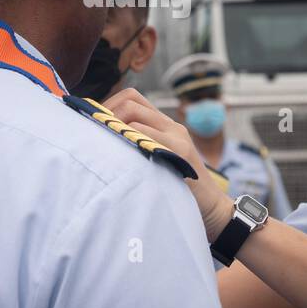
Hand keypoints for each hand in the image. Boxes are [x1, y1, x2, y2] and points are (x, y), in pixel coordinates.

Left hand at [103, 87, 235, 239]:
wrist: (213, 209)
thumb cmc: (180, 190)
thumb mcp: (158, 163)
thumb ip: (139, 149)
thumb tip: (103, 145)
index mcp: (164, 126)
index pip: (132, 98)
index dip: (109, 104)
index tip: (93, 122)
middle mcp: (171, 126)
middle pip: (130, 99)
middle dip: (106, 111)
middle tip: (93, 131)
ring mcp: (177, 136)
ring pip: (136, 113)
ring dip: (114, 122)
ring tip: (102, 139)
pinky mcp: (180, 150)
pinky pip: (148, 134)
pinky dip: (129, 136)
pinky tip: (119, 150)